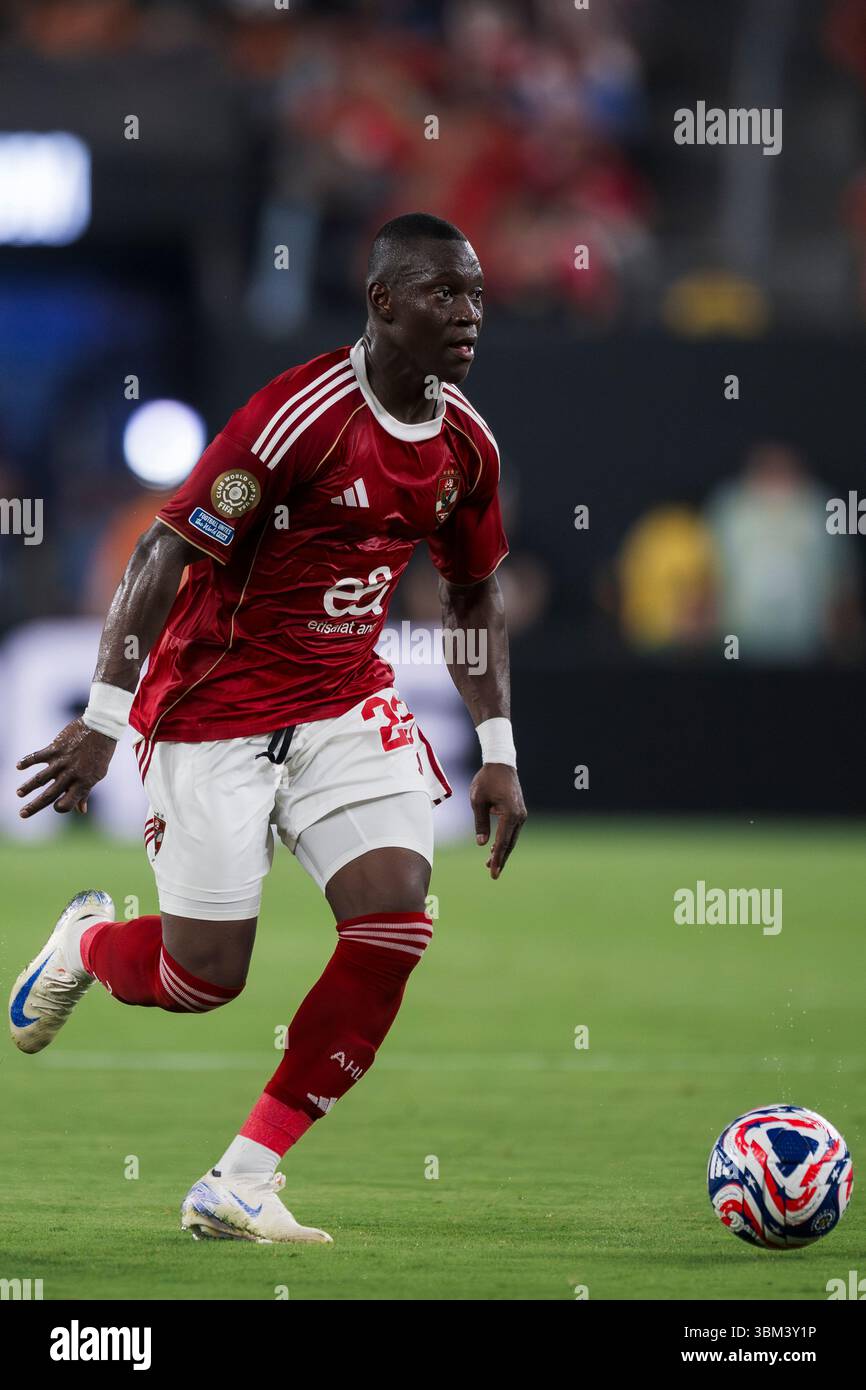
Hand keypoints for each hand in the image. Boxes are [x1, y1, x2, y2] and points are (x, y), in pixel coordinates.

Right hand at [16, 718, 116, 818]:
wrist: (102, 727)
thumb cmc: (100, 753)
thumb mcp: (98, 774)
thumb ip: (85, 791)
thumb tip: (81, 811)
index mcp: (83, 783)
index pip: (67, 803)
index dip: (60, 807)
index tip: (55, 806)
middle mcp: (71, 774)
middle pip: (49, 795)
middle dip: (34, 806)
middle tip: (22, 814)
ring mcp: (62, 762)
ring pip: (40, 779)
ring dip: (28, 787)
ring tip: (19, 793)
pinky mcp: (55, 748)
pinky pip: (38, 756)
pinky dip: (27, 761)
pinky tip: (18, 766)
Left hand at [470, 763, 526, 879]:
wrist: (501, 764)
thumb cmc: (486, 780)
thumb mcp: (477, 800)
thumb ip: (480, 823)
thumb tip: (482, 844)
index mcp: (509, 814)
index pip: (502, 842)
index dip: (497, 858)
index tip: (492, 872)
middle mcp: (519, 816)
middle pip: (510, 843)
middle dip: (501, 859)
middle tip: (493, 875)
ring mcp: (521, 814)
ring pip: (512, 838)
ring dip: (502, 851)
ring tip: (490, 865)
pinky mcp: (519, 812)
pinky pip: (512, 831)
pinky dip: (505, 840)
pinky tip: (496, 848)